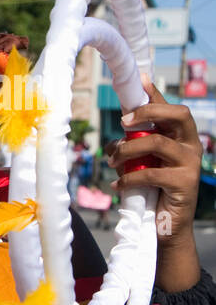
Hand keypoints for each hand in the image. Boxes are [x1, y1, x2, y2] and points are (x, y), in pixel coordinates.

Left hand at [110, 81, 202, 290]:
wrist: (166, 225)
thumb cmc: (153, 189)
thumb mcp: (144, 161)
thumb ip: (137, 144)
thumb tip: (119, 131)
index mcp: (182, 136)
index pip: (171, 107)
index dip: (156, 93)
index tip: (139, 80)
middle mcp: (191, 145)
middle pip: (178, 114)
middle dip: (148, 111)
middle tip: (123, 123)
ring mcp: (190, 163)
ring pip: (157, 142)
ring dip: (127, 149)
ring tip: (112, 162)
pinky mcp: (184, 183)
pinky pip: (150, 173)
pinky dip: (128, 178)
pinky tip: (118, 185)